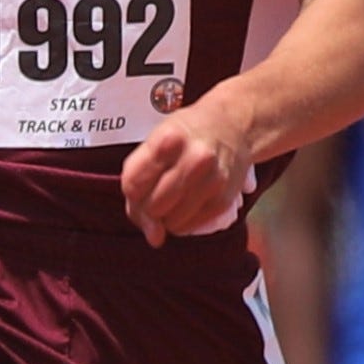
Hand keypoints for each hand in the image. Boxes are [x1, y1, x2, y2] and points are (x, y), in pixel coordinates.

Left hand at [120, 100, 259, 245]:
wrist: (233, 126)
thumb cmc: (185, 136)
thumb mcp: (153, 144)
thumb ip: (137, 184)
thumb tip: (153, 238)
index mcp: (168, 140)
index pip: (133, 185)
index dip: (131, 195)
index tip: (137, 191)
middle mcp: (194, 159)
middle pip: (152, 206)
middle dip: (148, 208)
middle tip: (155, 196)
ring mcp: (213, 180)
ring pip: (171, 221)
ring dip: (166, 218)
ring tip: (172, 200)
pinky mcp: (225, 198)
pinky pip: (192, 227)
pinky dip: (183, 223)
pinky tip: (186, 206)